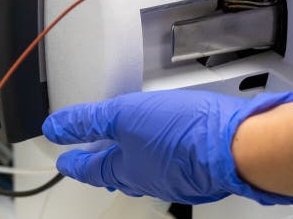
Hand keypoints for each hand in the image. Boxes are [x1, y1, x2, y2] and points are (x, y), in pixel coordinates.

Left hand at [42, 88, 292, 204]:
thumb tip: (56, 128)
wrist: (236, 146)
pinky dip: (162, 151)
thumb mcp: (124, 116)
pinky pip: (172, 160)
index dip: (74, 160)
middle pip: (118, 171)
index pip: (90, 167)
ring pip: (146, 167)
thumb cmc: (183, 135)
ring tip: (130, 145)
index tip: (63, 160)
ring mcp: (177, 173)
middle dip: (103, 163)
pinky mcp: (200, 165)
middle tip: (93, 156)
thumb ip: (89, 121)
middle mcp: (150, 177)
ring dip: (133, 156)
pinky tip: (171, 141)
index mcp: (126, 169)